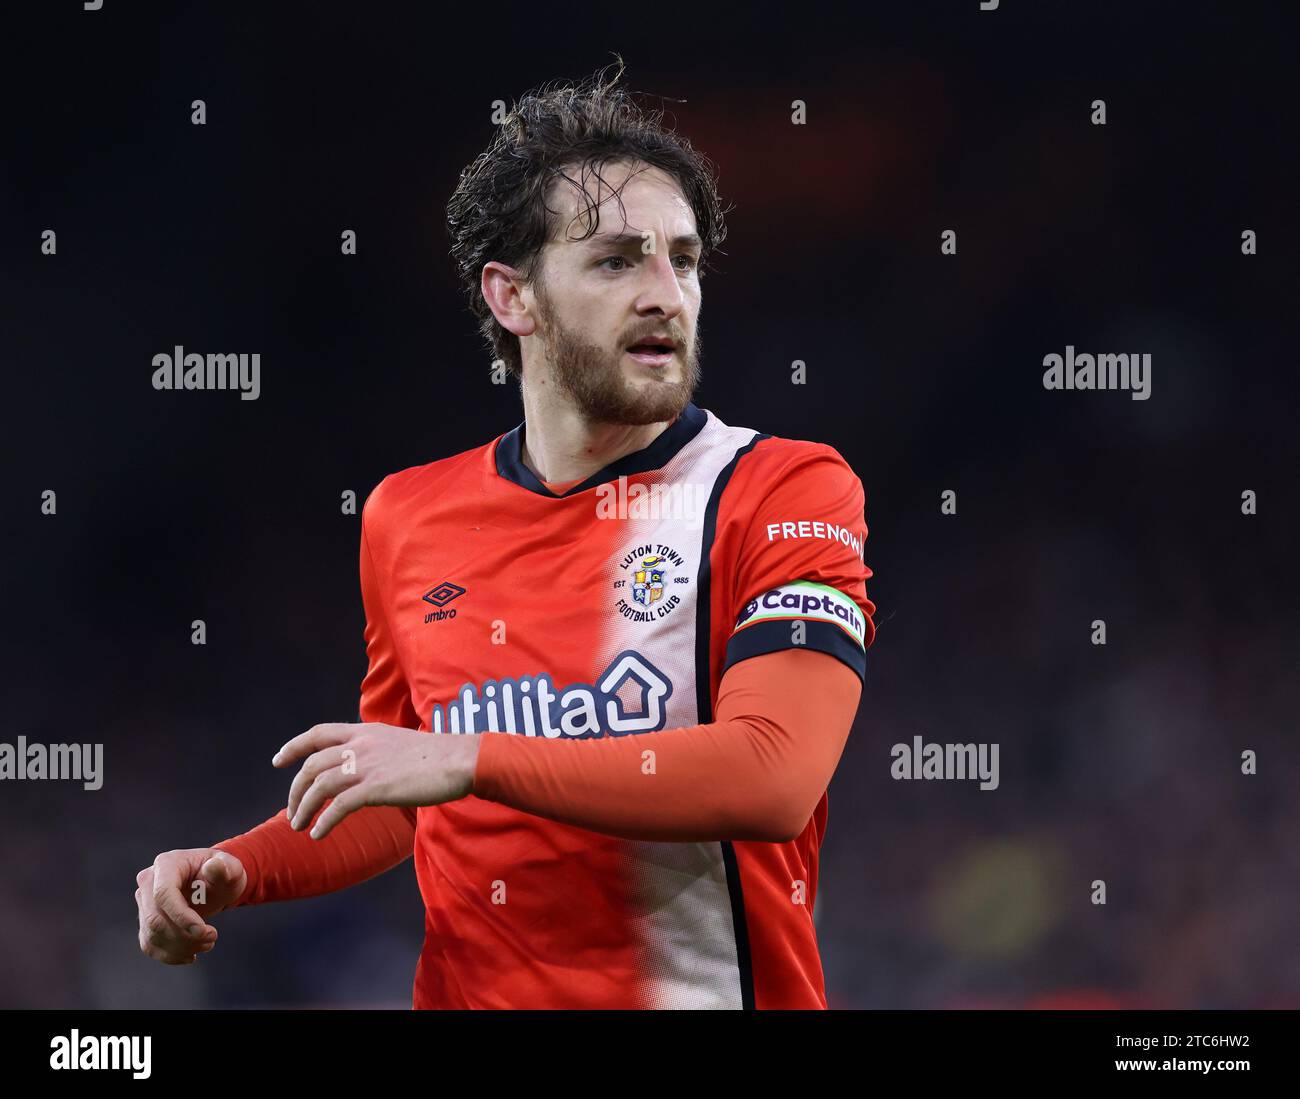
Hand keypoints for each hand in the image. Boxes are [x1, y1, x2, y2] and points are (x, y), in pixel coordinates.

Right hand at [136, 848, 246, 964]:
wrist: (215, 883)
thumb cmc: (223, 873)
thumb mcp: (231, 867)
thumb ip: (225, 866)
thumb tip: (213, 866)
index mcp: (166, 864)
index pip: (163, 894)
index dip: (181, 917)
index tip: (204, 931)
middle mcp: (148, 881)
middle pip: (155, 918)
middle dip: (184, 935)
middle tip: (212, 937)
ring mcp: (144, 902)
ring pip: (152, 935)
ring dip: (181, 947)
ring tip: (208, 943)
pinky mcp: (145, 921)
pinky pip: (150, 945)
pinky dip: (170, 955)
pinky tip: (191, 955)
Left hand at [273, 723, 479, 839]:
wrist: (458, 760)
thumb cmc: (436, 757)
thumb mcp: (398, 744)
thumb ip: (376, 752)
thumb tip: (362, 770)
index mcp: (365, 732)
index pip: (318, 733)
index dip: (294, 747)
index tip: (278, 760)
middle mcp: (360, 745)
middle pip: (312, 765)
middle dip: (296, 790)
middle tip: (292, 812)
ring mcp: (367, 765)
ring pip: (319, 786)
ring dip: (303, 809)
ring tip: (299, 827)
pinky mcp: (375, 787)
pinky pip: (338, 806)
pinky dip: (324, 821)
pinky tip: (319, 834)